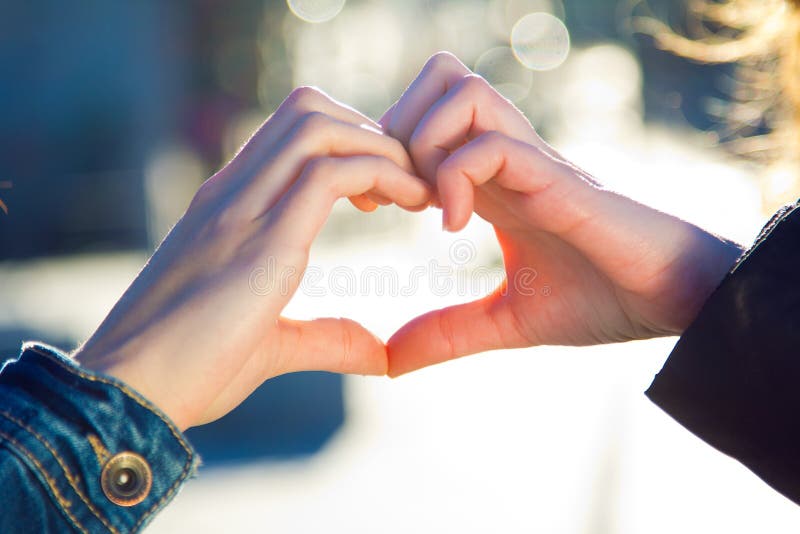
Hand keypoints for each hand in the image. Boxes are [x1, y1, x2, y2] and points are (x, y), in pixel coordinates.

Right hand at [74, 87, 429, 429]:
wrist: (130, 393)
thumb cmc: (189, 370)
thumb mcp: (272, 345)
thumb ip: (327, 338)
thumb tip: (379, 350)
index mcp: (231, 208)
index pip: (293, 133)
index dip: (350, 146)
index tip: (384, 195)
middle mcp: (233, 193)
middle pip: (309, 109)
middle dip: (371, 132)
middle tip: (408, 184)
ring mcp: (241, 211)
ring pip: (318, 125)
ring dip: (380, 148)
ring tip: (416, 193)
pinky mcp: (260, 242)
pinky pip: (328, 174)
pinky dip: (381, 174)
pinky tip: (409, 204)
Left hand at [384, 52, 742, 375]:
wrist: (676, 301)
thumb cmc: (603, 300)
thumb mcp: (507, 321)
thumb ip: (448, 333)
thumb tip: (389, 363)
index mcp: (492, 181)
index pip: (425, 121)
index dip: (385, 153)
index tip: (377, 206)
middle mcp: (508, 158)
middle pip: (439, 78)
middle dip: (397, 127)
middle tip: (395, 192)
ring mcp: (533, 161)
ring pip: (461, 89)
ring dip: (425, 142)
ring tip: (425, 204)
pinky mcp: (557, 177)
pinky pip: (491, 144)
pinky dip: (456, 179)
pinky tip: (457, 227)